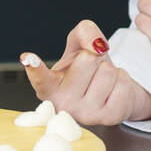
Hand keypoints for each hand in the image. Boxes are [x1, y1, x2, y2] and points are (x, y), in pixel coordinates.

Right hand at [19, 20, 150, 125]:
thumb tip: (97, 45)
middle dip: (94, 58)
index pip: (40, 77)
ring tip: (101, 81)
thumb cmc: (88, 69)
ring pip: (108, 71)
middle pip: (88, 60)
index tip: (27, 58)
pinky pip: (123, 83)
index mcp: (50, 87)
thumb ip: (84, 31)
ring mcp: (87, 114)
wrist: (112, 92)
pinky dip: (122, 79)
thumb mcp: (79, 45)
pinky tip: (113, 90)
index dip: (34, 67)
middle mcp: (64, 104)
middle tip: (91, 71)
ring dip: (109, 70)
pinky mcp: (109, 118)